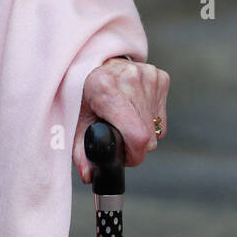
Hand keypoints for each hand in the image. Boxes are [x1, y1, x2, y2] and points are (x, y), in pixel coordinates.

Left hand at [73, 57, 169, 183]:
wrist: (93, 60)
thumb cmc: (82, 93)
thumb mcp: (76, 120)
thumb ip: (81, 151)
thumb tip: (89, 176)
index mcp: (105, 88)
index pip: (137, 136)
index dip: (133, 155)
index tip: (122, 155)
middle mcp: (129, 78)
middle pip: (147, 137)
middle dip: (134, 145)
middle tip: (118, 135)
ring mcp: (147, 75)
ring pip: (156, 129)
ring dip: (142, 131)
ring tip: (122, 117)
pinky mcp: (159, 76)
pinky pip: (161, 116)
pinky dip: (149, 118)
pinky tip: (133, 106)